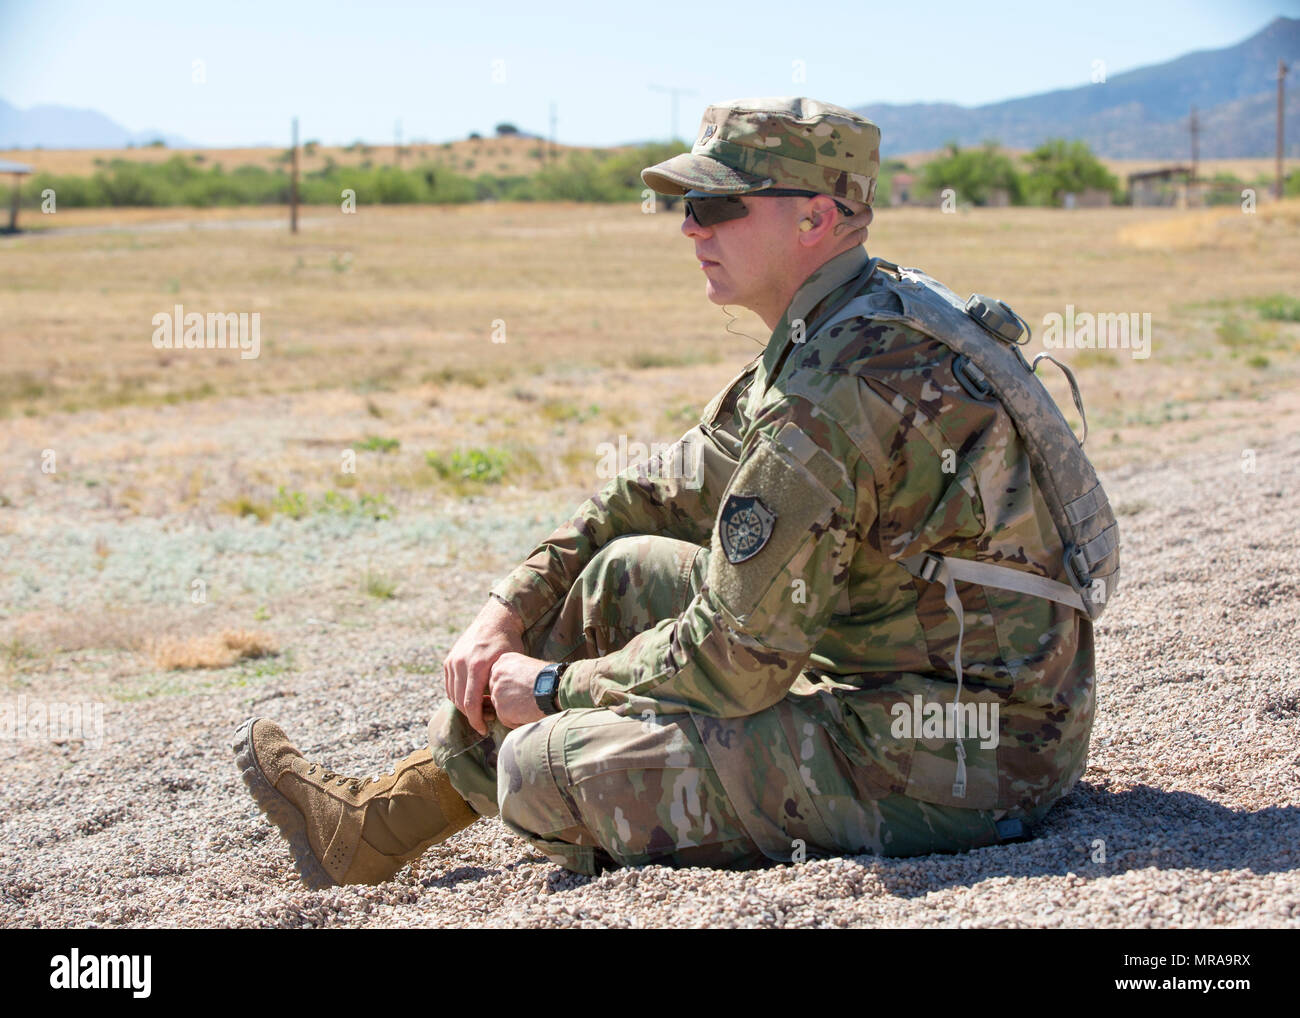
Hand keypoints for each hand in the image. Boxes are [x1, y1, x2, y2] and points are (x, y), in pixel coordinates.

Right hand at [443, 597, 525, 735]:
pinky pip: (449, 686)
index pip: (471, 703)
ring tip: (480, 710)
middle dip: (472, 716)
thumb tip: (505, 711)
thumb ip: (503, 685)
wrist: (495, 620)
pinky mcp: (449, 660)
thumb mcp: (510, 664)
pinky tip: (471, 699)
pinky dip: (457, 696)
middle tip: (485, 722)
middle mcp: (461, 663)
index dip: (476, 721)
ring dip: (464, 707)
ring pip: (453, 695)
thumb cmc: (508, 644)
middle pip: (460, 701)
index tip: (484, 730)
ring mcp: (452, 661)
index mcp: (477, 666)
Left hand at [488, 652, 550, 728]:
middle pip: (497, 691)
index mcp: (504, 660)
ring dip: (514, 710)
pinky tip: (530, 714)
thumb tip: (514, 684)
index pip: (499, 677)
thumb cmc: (550, 677)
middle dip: (509, 699)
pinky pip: (506, 719)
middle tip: (526, 700)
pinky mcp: (501, 708)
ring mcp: (497, 691)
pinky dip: (517, 721)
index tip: (522, 690)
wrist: (555, 688)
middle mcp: (497, 674)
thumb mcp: (529, 665)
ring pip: (500, 706)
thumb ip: (516, 672)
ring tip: (531, 706)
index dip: (511, 686)